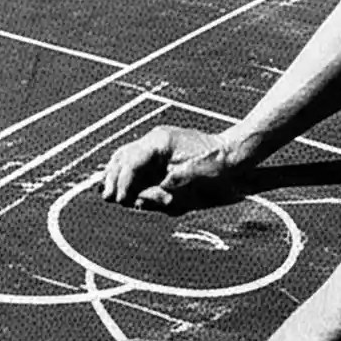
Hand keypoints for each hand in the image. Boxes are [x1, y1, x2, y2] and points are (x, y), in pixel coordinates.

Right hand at [97, 125, 240, 213]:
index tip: (118, 198)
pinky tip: (123, 186)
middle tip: (108, 197)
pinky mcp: (161, 153)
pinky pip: (137, 163)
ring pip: (126, 158)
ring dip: (118, 175)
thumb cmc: (215, 166)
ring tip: (110, 192)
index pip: (130, 161)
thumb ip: (160, 191)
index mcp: (159, 141)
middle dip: (114, 178)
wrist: (233, 155)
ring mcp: (157, 145)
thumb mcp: (187, 181)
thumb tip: (139, 199)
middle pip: (122, 157)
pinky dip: (128, 175)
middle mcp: (154, 140)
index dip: (122, 182)